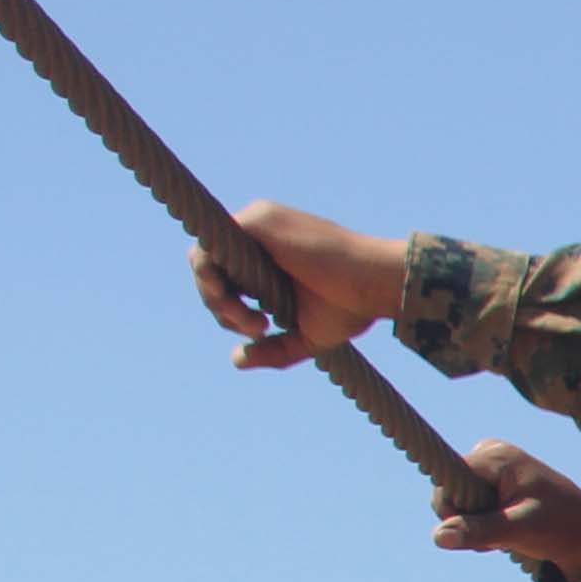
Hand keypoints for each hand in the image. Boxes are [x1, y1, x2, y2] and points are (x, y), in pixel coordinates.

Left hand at [195, 201, 408, 368]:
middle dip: (222, 307)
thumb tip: (236, 360)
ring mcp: (257, 224)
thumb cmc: (351, 306)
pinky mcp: (256, 220)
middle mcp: (260, 235)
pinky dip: (209, 275)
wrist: (376, 282)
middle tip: (257, 328)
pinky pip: (208, 245)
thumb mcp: (306, 334)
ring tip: (252, 320)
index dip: (230, 309)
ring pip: (203, 259)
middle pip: (210, 271)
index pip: (227, 280)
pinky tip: (232, 298)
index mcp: (270, 256)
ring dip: (215, 296)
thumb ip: (273, 348)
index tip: (261, 329)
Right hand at [430, 437, 580, 574]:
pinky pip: (472, 504)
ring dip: (478, 525)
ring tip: (509, 530)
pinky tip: (507, 528)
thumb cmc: (561, 527)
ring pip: (460, 503)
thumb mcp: (519, 530)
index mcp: (496, 456)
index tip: (486, 528)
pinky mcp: (496, 480)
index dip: (456, 512)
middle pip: (451, 493)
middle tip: (503, 533)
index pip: (448, 484)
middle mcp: (491, 453)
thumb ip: (478, 530)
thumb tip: (438, 536)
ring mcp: (492, 466)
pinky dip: (485, 523)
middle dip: (470, 521)